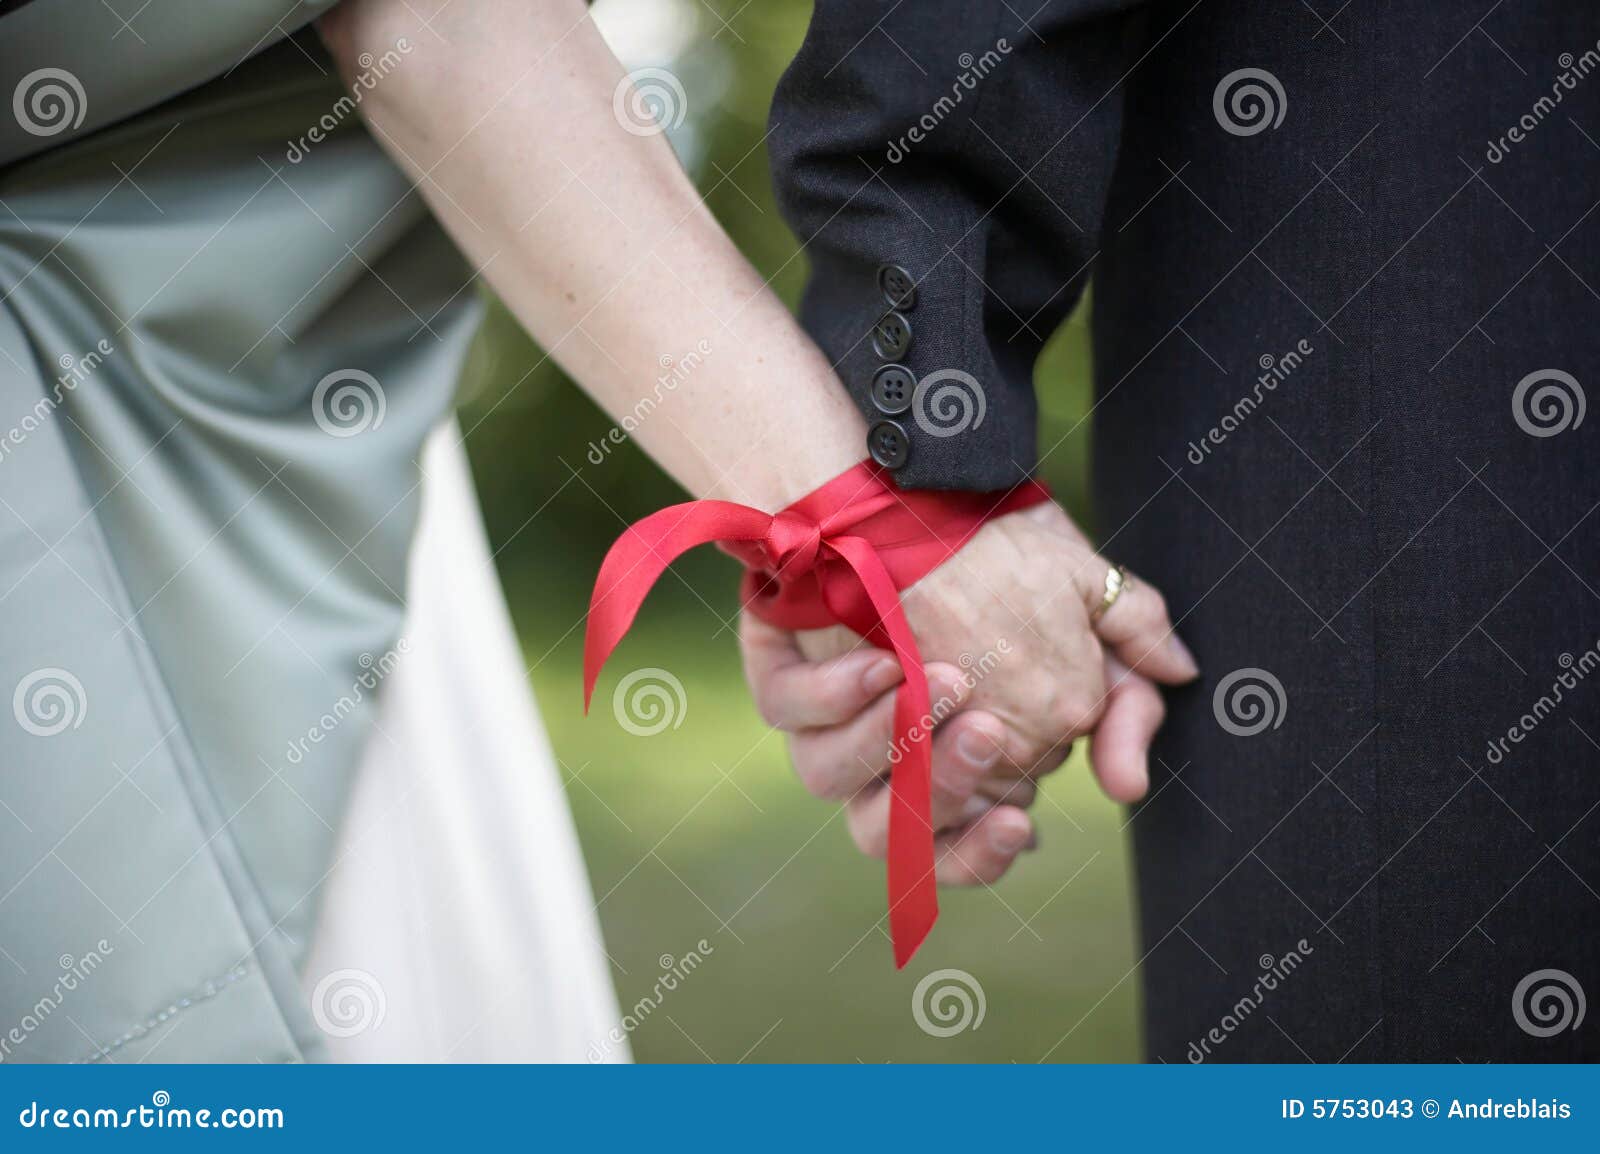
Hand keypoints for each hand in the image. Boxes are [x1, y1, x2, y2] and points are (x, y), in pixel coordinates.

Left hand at [741, 499, 1198, 881]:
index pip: (961, 847)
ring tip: (940, 687)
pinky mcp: (786, 667)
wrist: (930, 482)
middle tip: (983, 733)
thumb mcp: (1088, 618)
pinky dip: (832, 696)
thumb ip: (1126, 698)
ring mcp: (831, 714)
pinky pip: (789, 708)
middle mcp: (885, 754)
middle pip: (891, 833)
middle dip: (939, 792)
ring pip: (830, 779)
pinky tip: (882, 666)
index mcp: (954, 762)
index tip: (1020, 822)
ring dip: (885, 746)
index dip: (984, 848)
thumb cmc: (1012, 559)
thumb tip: (1132, 784)